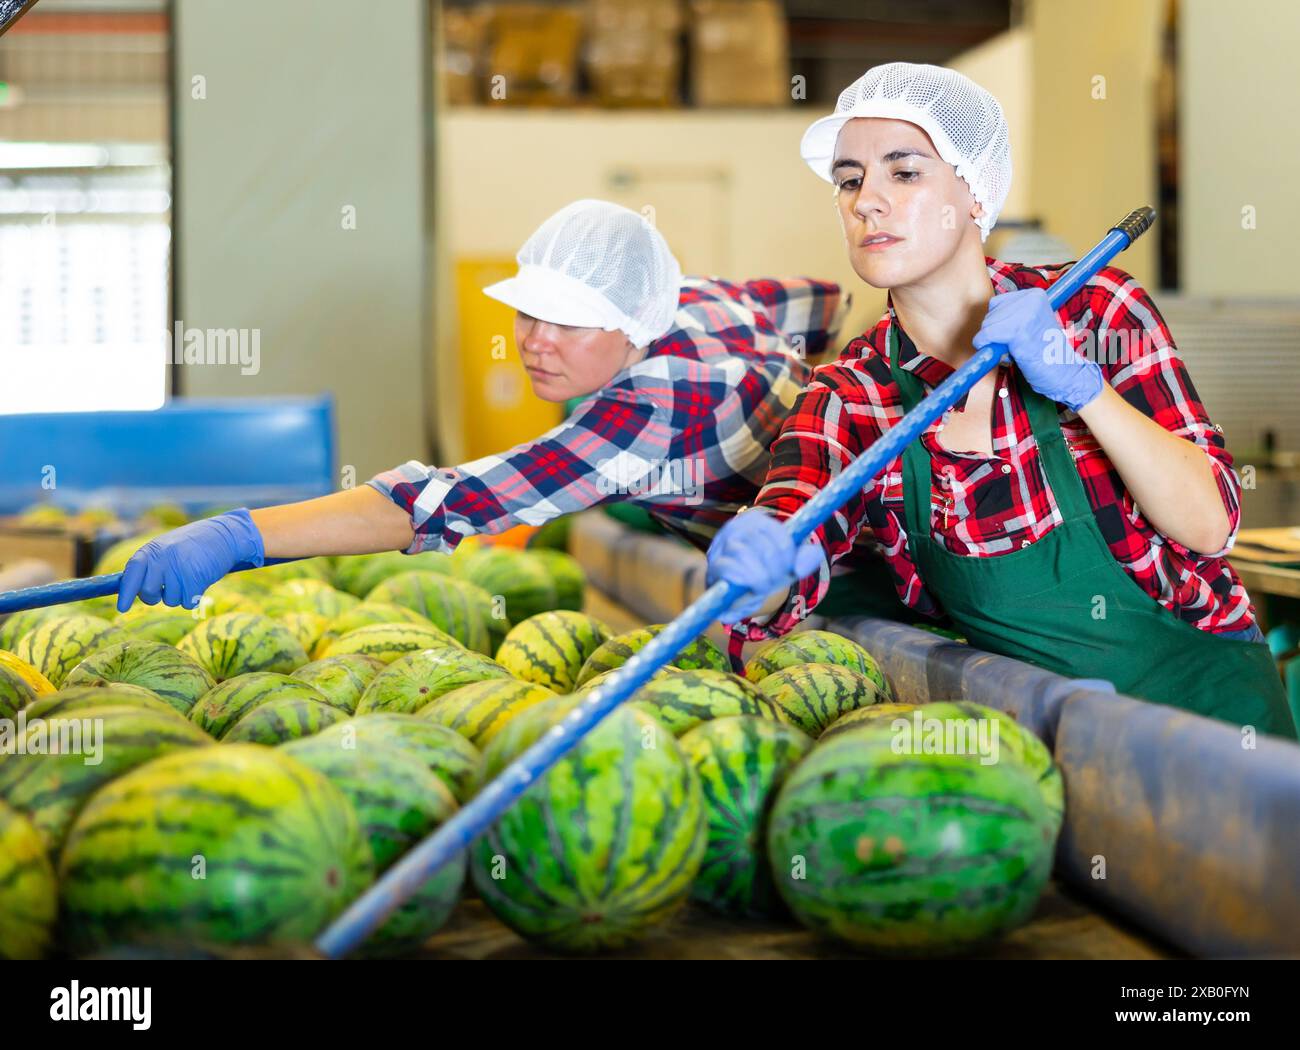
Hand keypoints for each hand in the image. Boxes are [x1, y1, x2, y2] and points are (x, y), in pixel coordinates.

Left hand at [117, 509, 264, 611]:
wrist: (224, 536)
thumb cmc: (193, 545)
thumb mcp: (167, 548)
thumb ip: (150, 565)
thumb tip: (133, 590)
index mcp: (153, 550)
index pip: (132, 573)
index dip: (125, 593)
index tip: (122, 609)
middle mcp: (163, 558)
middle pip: (148, 593)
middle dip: (156, 596)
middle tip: (167, 587)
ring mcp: (179, 569)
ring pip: (170, 600)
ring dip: (179, 594)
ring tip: (190, 575)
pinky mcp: (195, 579)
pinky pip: (187, 602)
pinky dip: (194, 596)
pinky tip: (200, 580)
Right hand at [705, 509, 824, 623]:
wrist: (739, 589)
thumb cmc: (766, 568)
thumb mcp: (790, 562)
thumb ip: (805, 558)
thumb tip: (800, 567)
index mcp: (756, 521)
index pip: (777, 532)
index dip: (788, 555)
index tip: (790, 569)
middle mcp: (735, 528)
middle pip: (762, 545)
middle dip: (775, 568)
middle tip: (776, 581)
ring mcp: (721, 546)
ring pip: (742, 552)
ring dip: (759, 575)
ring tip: (764, 586)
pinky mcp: (713, 567)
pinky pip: (727, 567)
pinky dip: (743, 579)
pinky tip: (751, 588)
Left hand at [973, 287, 1102, 412]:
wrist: (1062, 371)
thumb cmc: (1045, 351)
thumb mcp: (1031, 322)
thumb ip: (1014, 314)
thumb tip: (988, 317)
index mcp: (1036, 295)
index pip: (997, 303)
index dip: (997, 322)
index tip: (1008, 335)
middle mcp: (1031, 299)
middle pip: (991, 312)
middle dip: (994, 330)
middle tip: (1014, 344)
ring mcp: (1025, 314)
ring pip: (987, 324)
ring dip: (992, 340)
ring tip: (1014, 348)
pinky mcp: (1018, 330)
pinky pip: (987, 335)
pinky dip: (986, 345)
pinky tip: (1001, 353)